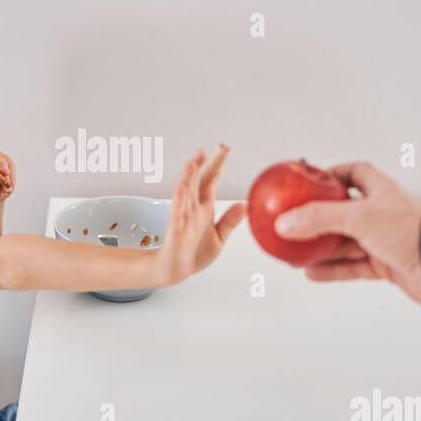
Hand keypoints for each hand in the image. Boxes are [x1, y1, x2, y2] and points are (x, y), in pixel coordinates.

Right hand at [155, 144, 246, 287]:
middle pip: (197, 182)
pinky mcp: (175, 230)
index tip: (223, 150)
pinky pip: (176, 212)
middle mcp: (192, 209)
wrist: (175, 271)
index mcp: (204, 209)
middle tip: (207, 148)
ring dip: (188, 177)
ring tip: (193, 162)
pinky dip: (179, 199)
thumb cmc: (193, 254)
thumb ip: (230, 221)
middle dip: (202, 165)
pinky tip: (182, 187)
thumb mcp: (219, 237)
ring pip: (185, 193)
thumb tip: (244, 204)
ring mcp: (182, 217)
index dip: (216, 166)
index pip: (210, 182)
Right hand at [273, 161, 420, 306]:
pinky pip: (352, 266)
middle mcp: (382, 213)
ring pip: (345, 242)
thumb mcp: (359, 218)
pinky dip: (332, 270)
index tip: (309, 182)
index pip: (354, 173)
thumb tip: (284, 223)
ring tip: (295, 252)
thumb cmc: (413, 233)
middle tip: (293, 223)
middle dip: (318, 218)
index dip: (332, 175)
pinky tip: (313, 273)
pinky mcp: (386, 265)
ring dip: (321, 248)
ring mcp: (384, 240)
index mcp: (381, 191)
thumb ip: (319, 218)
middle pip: (343, 212)